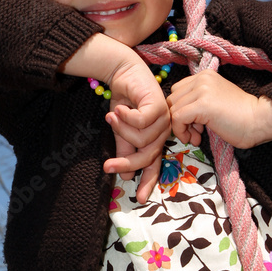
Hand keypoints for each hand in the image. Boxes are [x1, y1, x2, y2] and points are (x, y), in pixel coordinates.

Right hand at [104, 60, 170, 202]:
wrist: (123, 72)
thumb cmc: (124, 100)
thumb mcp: (120, 130)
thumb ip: (124, 150)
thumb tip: (125, 175)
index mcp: (155, 138)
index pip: (154, 164)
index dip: (147, 181)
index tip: (139, 199)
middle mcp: (163, 130)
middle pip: (147, 155)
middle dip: (126, 162)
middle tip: (107, 167)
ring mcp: (164, 118)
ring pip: (141, 139)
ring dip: (121, 129)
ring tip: (113, 115)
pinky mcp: (160, 106)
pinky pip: (140, 122)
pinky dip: (125, 117)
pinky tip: (120, 108)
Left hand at [167, 69, 271, 148]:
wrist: (260, 121)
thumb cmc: (241, 117)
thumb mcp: (215, 101)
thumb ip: (197, 102)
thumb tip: (177, 116)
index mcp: (205, 76)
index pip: (177, 91)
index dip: (182, 109)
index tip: (195, 125)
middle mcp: (201, 78)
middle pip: (172, 99)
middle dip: (180, 119)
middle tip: (195, 132)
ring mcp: (202, 89)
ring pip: (173, 109)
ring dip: (182, 127)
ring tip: (197, 137)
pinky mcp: (202, 104)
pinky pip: (178, 118)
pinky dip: (181, 131)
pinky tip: (195, 139)